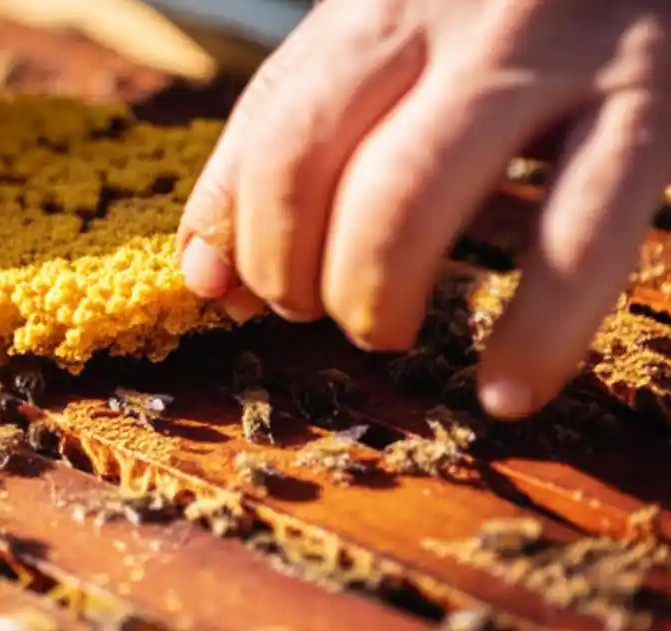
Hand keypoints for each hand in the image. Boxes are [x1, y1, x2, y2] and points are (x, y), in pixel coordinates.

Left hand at [177, 0, 670, 418]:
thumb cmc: (504, 14)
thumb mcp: (387, 46)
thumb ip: (286, 136)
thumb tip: (206, 275)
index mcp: (379, 4)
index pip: (269, 128)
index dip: (236, 230)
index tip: (233, 289)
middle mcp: (451, 16)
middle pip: (307, 161)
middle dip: (287, 268)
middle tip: (310, 308)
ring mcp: (549, 56)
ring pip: (406, 200)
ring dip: (369, 297)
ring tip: (380, 333)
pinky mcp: (653, 104)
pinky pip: (578, 241)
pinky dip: (534, 335)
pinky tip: (505, 390)